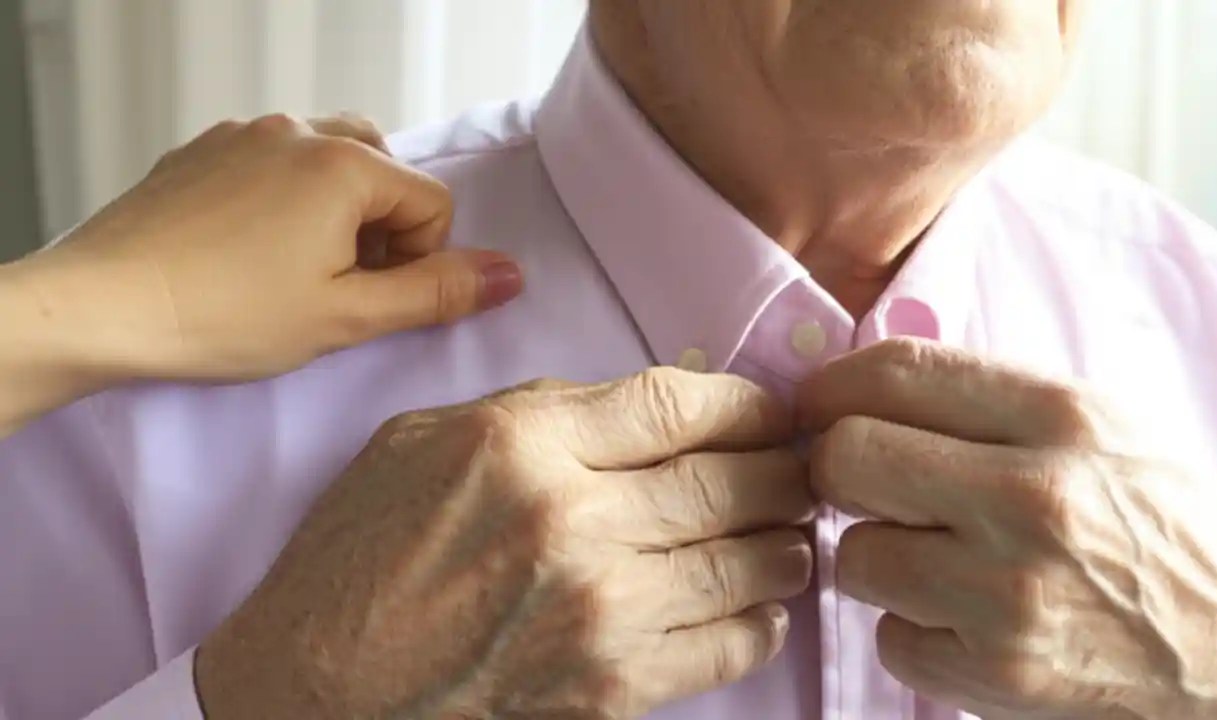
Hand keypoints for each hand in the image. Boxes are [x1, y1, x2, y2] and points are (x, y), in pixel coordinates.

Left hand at [14, 112, 521, 383]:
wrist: (100, 306)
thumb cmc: (224, 316)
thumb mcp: (345, 317)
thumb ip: (435, 293)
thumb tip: (512, 275)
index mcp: (345, 166)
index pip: (432, 203)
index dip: (418, 260)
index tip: (370, 299)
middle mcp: (300, 131)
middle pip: (385, 171)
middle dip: (380, 227)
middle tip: (338, 284)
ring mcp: (246, 133)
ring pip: (329, 159)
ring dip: (336, 209)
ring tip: (297, 267)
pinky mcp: (205, 149)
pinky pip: (275, 160)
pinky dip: (286, 198)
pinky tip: (250, 251)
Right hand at [196, 369, 815, 718]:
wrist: (313, 692)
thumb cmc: (358, 559)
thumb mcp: (424, 441)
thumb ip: (540, 409)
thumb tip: (649, 409)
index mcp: (524, 444)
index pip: (679, 405)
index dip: (748, 404)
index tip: (772, 412)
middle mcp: (572, 520)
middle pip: (730, 480)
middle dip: (784, 470)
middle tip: (803, 470)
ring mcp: (597, 612)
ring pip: (746, 562)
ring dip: (787, 542)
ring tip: (794, 532)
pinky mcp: (609, 689)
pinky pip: (728, 646)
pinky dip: (762, 620)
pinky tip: (763, 602)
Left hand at [798, 338, 1216, 719]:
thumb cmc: (1157, 525)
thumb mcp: (1102, 426)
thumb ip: (990, 397)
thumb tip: (866, 383)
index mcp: (1059, 417)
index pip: (893, 373)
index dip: (829, 387)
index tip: (818, 406)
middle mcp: (1032, 499)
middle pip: (845, 457)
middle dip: (838, 470)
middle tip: (864, 486)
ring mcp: (1008, 593)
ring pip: (854, 556)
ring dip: (878, 558)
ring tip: (935, 560)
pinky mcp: (992, 673)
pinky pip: (887, 636)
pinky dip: (912, 629)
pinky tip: (963, 619)